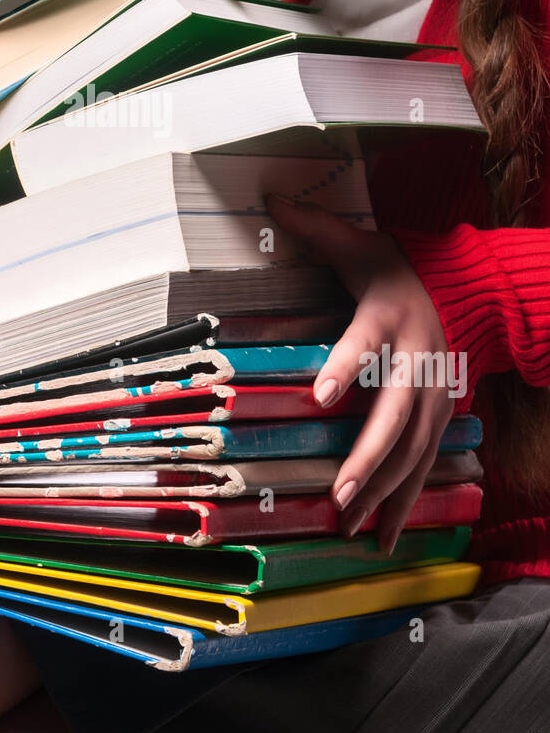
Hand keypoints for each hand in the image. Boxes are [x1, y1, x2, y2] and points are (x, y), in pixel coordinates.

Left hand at [265, 192, 455, 554]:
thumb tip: (271, 198)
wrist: (461, 287)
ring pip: (414, 448)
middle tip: (338, 493)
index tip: (320, 394)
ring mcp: (433, 390)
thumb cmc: (390, 268)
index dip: (344, 365)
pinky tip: (386, 534)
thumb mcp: (356, 243)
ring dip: (384, 490)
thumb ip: (313, 226)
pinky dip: (406, 500)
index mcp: (388, 314)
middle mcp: (416, 356)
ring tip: (352, 523)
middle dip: (368, 457)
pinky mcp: (439, 413)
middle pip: (395, 413)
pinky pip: (424, 463)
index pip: (364, 341)